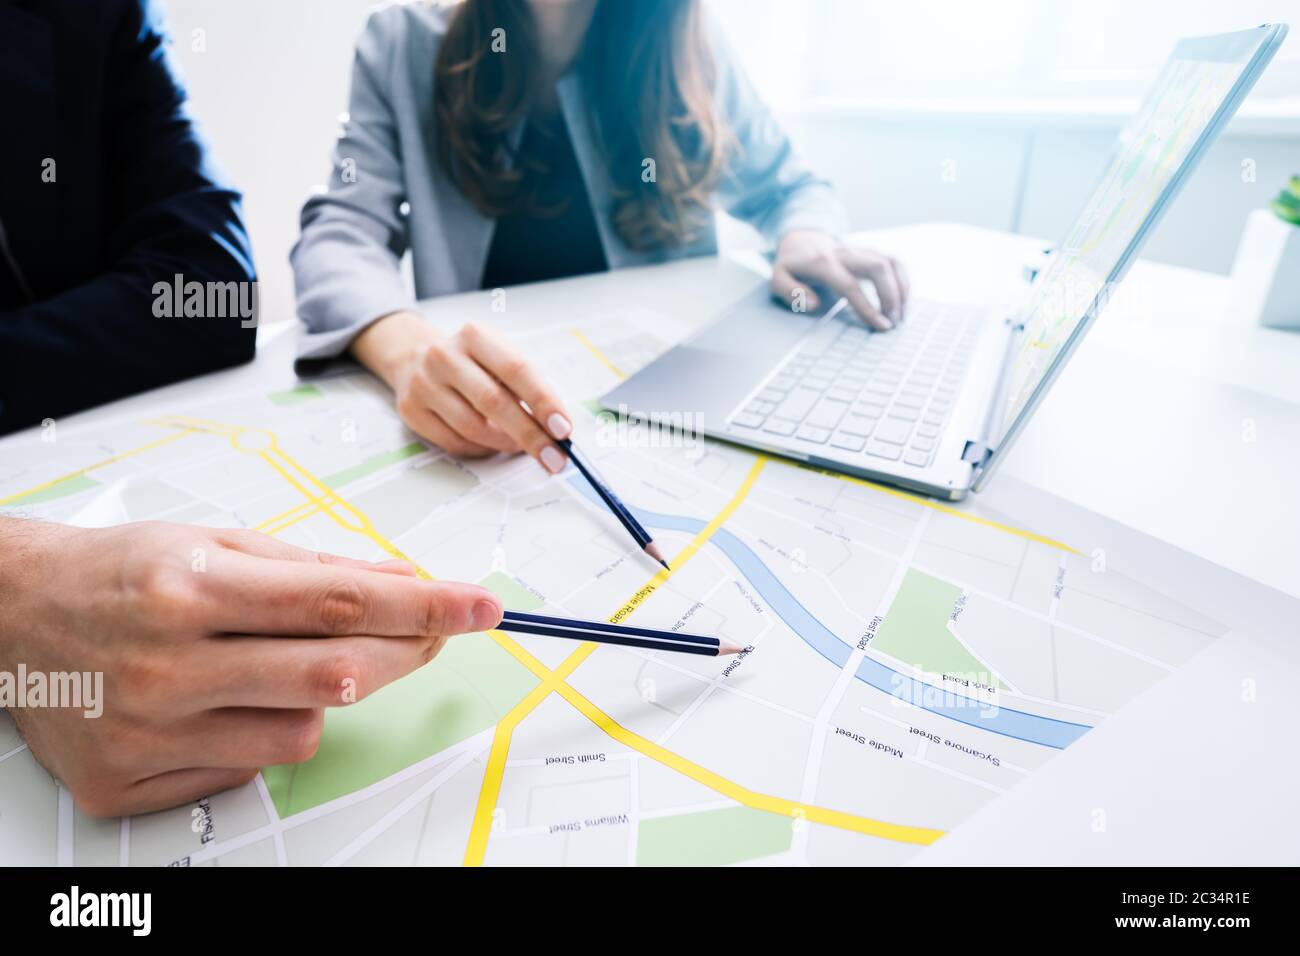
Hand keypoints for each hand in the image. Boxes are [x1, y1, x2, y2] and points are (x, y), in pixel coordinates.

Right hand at [0, 518, 501, 816]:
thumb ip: (314, 566)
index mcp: (193, 590)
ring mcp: (149, 733)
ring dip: (317, 697)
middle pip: (337, 673)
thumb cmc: (122, 572)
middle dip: (403, 651)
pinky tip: (223, 701)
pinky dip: (258, 733)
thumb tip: (402, 579)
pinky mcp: (130, 782)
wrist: (13, 615)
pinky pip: (247, 768)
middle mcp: (170, 666)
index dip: (425, 605)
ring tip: (271, 662)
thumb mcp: (217, 542)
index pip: (341, 601)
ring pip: (302, 732)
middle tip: (427, 632)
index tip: (479, 606)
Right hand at [353, 311, 572, 473]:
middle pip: (494, 402)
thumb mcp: (499, 357)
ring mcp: (423, 383)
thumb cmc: (472, 363)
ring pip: (473, 428)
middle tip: (554, 457)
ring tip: (521, 446)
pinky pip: (455, 442)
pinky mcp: (411, 410)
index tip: (563, 429)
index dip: (543, 401)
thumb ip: (528, 386)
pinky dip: (481, 449)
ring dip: (505, 444)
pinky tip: (492, 444)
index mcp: (475, 336)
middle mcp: (444, 356)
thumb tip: (557, 428)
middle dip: (530, 435)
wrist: (415, 359)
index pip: (516, 369)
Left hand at [771, 229, 910, 330]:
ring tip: (902, 315)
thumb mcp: (778, 279)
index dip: (867, 306)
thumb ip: (791, 292)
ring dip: (902, 288)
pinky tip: (903, 301)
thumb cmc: (792, 265)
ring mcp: (860, 251)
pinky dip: (903, 280)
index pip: (850, 285)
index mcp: (822, 263)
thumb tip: (815, 304)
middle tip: (895, 321)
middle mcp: (845, 253)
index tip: (881, 325)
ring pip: (890, 261)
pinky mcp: (870, 253)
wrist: (801, 239)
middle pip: (878, 267)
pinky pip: (894, 262)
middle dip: (892, 295)